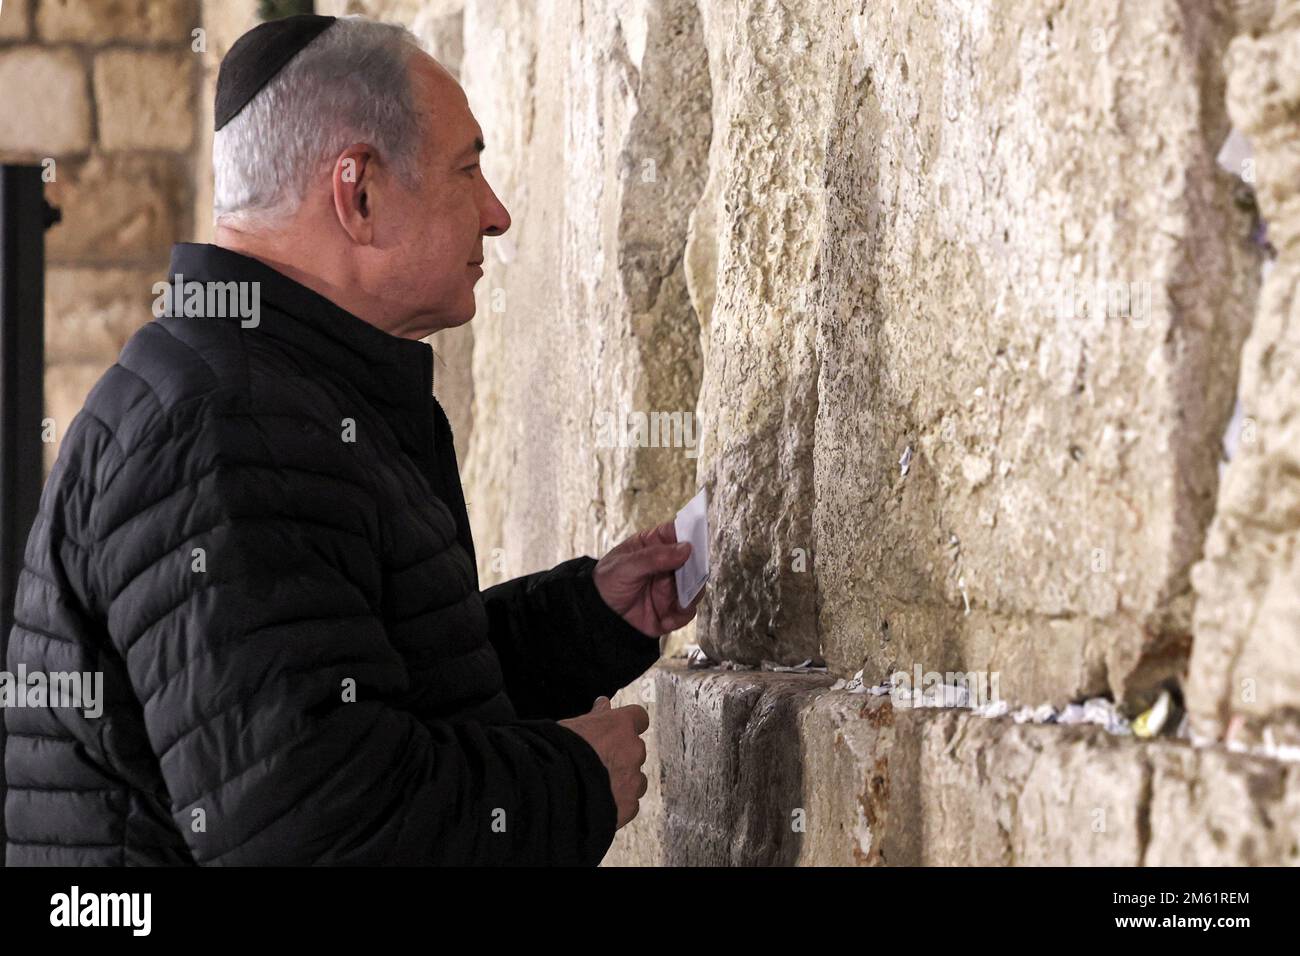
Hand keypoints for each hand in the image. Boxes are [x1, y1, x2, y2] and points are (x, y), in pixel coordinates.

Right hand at [558, 696, 649, 828]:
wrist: (550, 789)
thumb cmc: (556, 751)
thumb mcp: (574, 726)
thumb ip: (595, 717)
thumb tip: (604, 703)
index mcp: (621, 726)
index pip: (639, 718)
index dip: (627, 726)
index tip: (616, 733)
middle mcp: (633, 750)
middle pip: (635, 750)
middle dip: (621, 756)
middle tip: (597, 765)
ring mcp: (633, 779)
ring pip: (636, 779)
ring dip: (623, 782)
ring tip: (597, 788)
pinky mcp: (628, 806)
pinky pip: (630, 804)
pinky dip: (618, 804)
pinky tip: (598, 804)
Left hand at [593, 520, 704, 636]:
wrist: (598, 617)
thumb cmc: (606, 583)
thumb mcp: (625, 566)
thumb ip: (654, 557)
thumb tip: (686, 548)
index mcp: (654, 545)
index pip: (678, 533)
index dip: (691, 535)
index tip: (696, 544)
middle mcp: (667, 565)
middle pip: (694, 561)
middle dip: (695, 570)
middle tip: (689, 578)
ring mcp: (671, 588)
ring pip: (695, 587)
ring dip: (691, 595)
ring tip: (677, 602)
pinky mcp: (671, 610)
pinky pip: (687, 612)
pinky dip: (681, 616)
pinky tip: (666, 619)